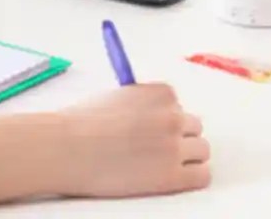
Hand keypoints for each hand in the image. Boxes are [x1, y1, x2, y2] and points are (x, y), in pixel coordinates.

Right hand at [59, 83, 211, 197]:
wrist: (67, 149)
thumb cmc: (80, 124)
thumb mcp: (114, 98)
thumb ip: (140, 104)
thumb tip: (154, 116)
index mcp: (159, 93)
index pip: (177, 105)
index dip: (162, 118)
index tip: (148, 128)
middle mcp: (172, 116)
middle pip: (193, 126)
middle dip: (176, 137)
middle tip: (153, 148)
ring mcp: (175, 147)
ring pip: (201, 150)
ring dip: (185, 156)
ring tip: (159, 163)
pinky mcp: (173, 176)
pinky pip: (202, 175)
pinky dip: (191, 177)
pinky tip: (171, 177)